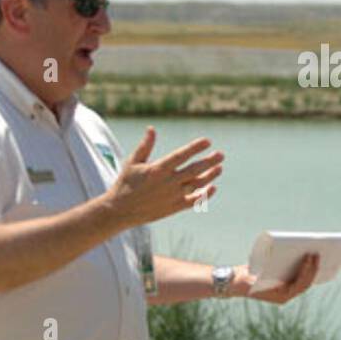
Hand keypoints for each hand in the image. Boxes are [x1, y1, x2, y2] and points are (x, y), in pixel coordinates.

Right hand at [105, 126, 223, 226]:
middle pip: (194, 170)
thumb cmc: (125, 183)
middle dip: (209, 161)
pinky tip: (212, 188)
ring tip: (219, 168)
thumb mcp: (133, 162)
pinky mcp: (173, 208)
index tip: (207, 141)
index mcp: (158, 169)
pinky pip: (193, 201)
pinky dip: (204, 195)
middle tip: (221, 155)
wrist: (119, 211)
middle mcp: (167, 182)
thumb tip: (152, 129)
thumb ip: (145, 146)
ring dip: (210, 176)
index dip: (195, 148)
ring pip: (196, 184)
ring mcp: (172, 196)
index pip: (181, 155)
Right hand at [234, 252, 319, 303]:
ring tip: (316, 254)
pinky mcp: (283, 283)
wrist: (234, 283)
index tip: (310, 257)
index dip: (307, 271)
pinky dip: (303, 268)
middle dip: (313, 268)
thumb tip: (283, 261)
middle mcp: (286, 295)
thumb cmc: (244, 278)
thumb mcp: (256, 274)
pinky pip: (297, 276)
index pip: (300, 284)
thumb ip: (267, 271)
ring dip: (311, 268)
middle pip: (305, 282)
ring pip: (303, 280)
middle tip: (317, 253)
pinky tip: (307, 257)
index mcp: (282, 295)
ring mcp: (285, 290)